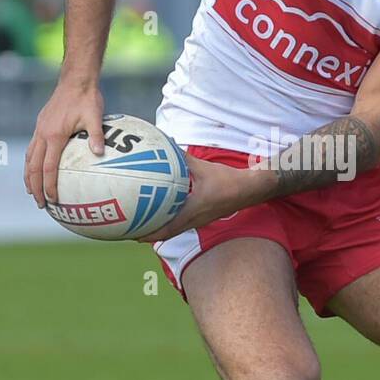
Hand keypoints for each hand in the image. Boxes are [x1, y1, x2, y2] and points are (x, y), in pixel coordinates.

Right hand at [24, 80, 104, 207]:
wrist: (75, 79)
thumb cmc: (88, 98)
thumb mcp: (96, 116)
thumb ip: (97, 135)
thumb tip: (100, 153)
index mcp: (54, 135)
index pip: (48, 168)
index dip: (49, 186)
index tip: (53, 200)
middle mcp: (42, 134)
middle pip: (33, 167)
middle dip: (35, 187)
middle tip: (40, 204)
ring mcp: (39, 129)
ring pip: (29, 158)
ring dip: (29, 177)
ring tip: (32, 192)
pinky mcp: (41, 125)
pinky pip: (32, 149)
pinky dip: (32, 163)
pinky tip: (37, 170)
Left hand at [137, 154, 271, 242]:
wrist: (249, 190)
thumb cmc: (228, 180)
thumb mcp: (203, 167)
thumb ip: (183, 158)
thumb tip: (166, 145)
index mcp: (193, 211)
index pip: (168, 228)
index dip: (150, 233)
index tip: (133, 234)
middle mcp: (194, 220)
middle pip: (167, 234)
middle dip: (148, 234)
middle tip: (130, 231)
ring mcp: (199, 221)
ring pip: (174, 230)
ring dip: (159, 229)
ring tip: (142, 225)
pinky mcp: (203, 217)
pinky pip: (182, 223)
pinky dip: (170, 222)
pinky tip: (164, 212)